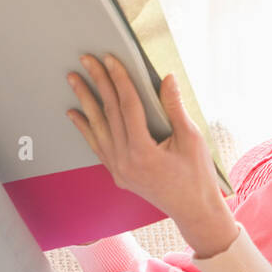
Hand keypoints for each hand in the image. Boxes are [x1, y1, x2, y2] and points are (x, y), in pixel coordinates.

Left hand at [66, 53, 237, 255]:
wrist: (194, 211)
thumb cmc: (197, 177)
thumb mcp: (191, 139)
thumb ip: (175, 107)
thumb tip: (167, 78)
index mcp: (143, 152)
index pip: (127, 106)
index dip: (119, 79)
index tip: (110, 59)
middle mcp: (125, 162)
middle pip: (109, 113)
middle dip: (98, 83)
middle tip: (86, 59)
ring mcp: (119, 170)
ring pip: (97, 129)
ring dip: (85, 102)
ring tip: (74, 80)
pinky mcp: (119, 175)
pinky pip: (98, 147)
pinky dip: (86, 128)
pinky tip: (76, 114)